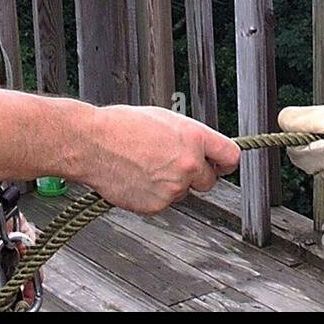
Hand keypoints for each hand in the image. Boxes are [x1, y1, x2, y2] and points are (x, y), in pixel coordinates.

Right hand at [84, 105, 240, 214]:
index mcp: (194, 137)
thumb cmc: (122, 126)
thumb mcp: (164, 119)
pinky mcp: (157, 205)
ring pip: (183, 192)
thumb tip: (202, 150)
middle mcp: (189, 164)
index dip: (225, 162)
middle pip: (209, 181)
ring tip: (145, 166)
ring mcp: (173, 187)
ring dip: (171, 184)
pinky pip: (163, 202)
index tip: (220, 165)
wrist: (92, 144)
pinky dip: (153, 195)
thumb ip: (189, 137)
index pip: (231, 156)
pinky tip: (136, 178)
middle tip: (172, 164)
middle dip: (196, 176)